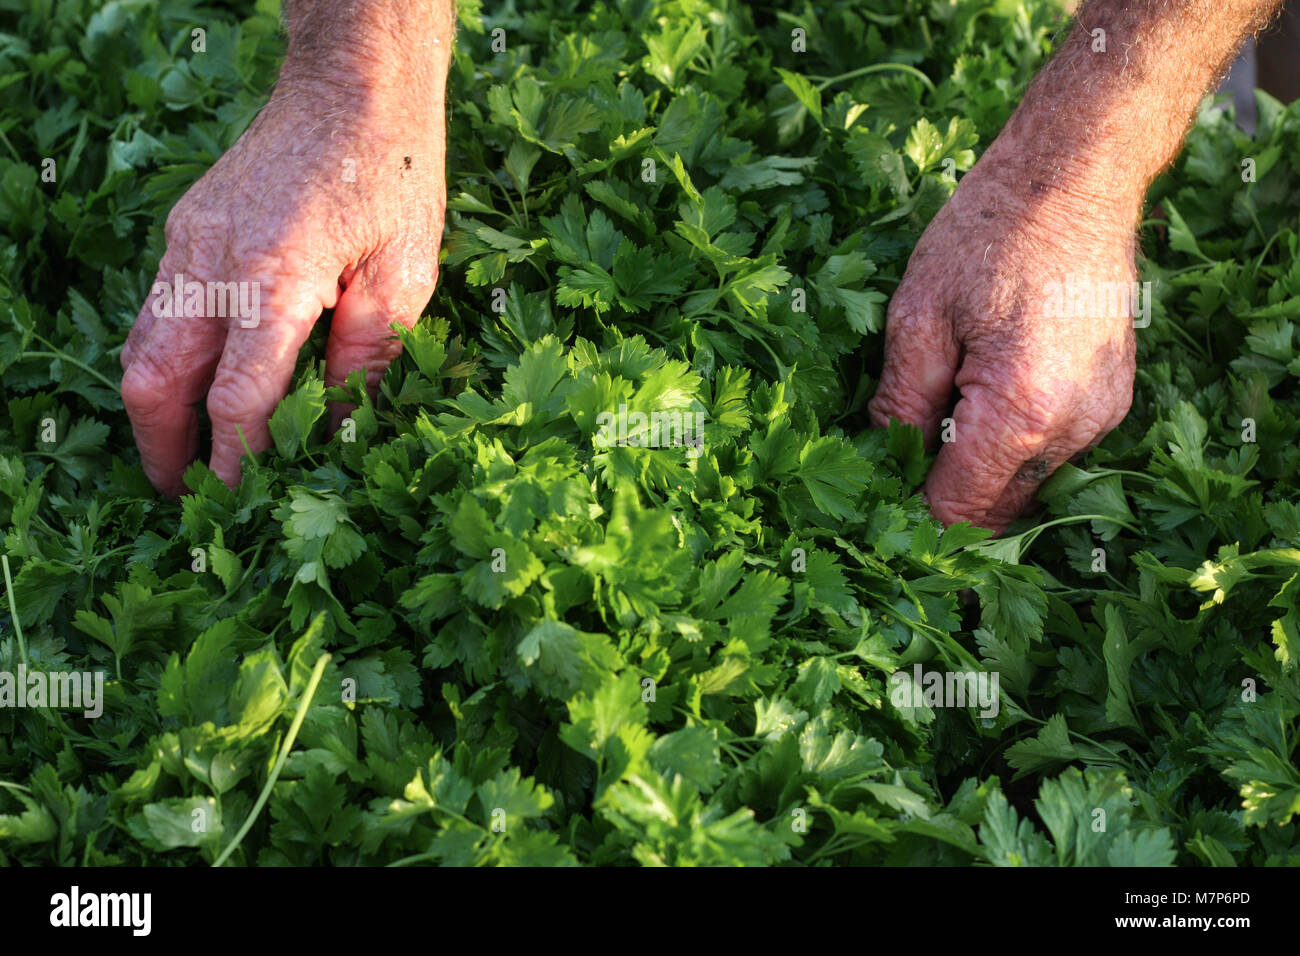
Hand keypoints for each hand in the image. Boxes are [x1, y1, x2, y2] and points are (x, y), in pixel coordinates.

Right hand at [121, 70, 446, 496]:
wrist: (352, 86)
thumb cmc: (392, 176)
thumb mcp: (405, 276)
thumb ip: (367, 358)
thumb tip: (340, 429)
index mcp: (274, 282)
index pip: (236, 399)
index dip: (235, 461)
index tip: (237, 505)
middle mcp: (213, 264)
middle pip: (155, 378)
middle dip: (163, 447)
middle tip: (186, 499)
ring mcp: (188, 243)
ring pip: (143, 344)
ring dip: (156, 407)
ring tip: (185, 456)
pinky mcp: (186, 229)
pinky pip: (158, 308)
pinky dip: (167, 360)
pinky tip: (200, 386)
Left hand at [868, 152, 1137, 533]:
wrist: (1076, 179)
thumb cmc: (990, 234)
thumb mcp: (917, 316)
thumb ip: (899, 405)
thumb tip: (881, 465)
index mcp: (1022, 409)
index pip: (959, 509)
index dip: (911, 516)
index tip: (874, 501)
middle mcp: (1074, 427)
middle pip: (997, 509)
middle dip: (942, 501)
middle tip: (890, 471)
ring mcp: (1102, 417)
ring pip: (1023, 483)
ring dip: (976, 472)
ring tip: (933, 422)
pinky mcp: (1110, 402)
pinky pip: (1049, 451)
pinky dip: (1008, 445)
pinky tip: (975, 399)